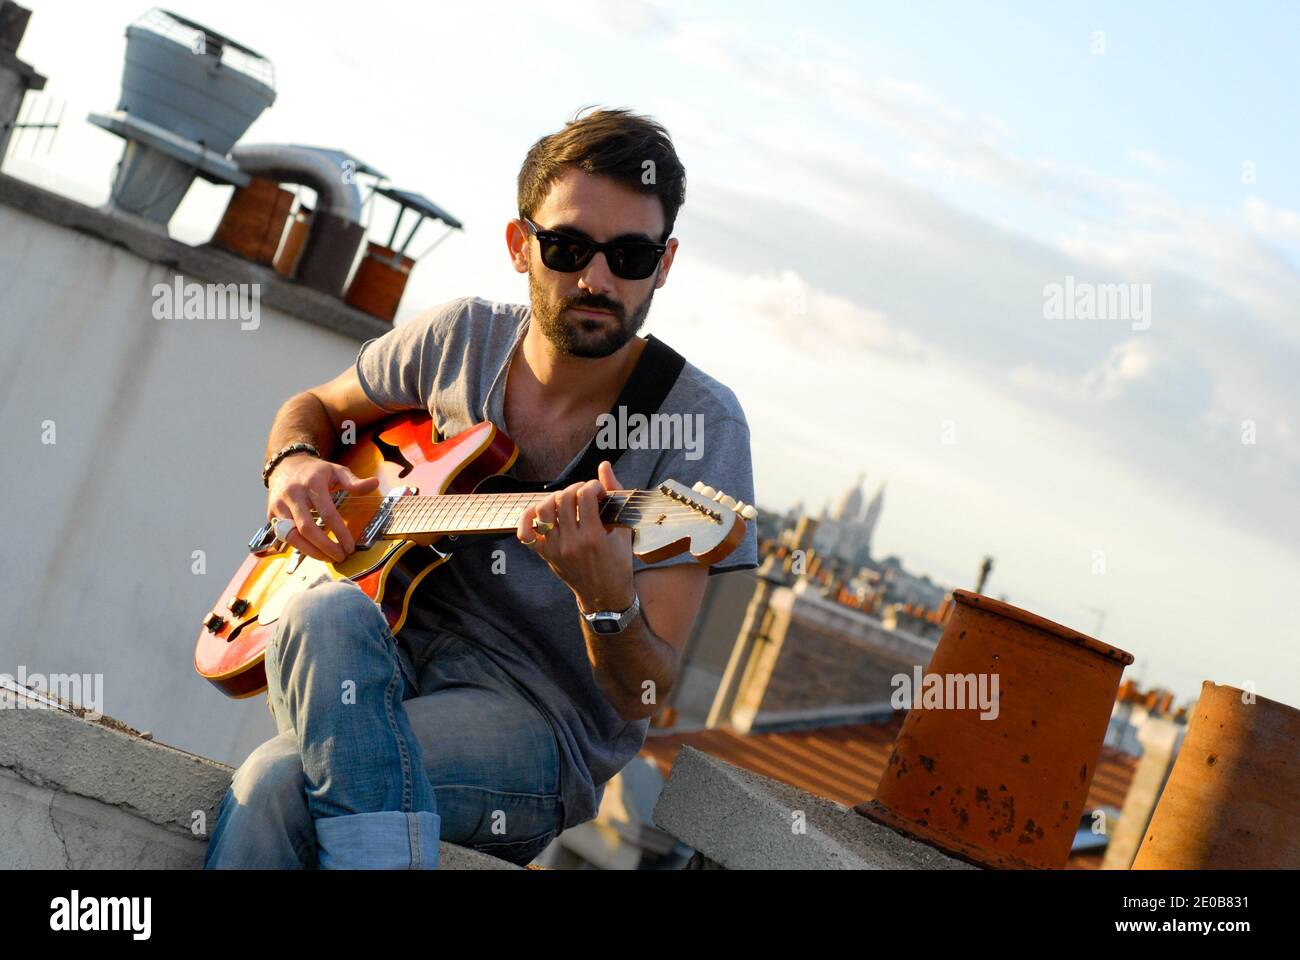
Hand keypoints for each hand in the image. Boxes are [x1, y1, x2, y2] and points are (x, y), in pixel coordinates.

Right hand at [267, 454, 378, 562]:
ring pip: (291, 536)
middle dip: (325, 547)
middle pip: (307, 528)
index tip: (350, 546)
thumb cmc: (315, 471)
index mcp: (312, 483)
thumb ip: (354, 481)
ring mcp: (278, 506)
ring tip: (328, 558)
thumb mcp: (336, 470)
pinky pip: (284, 537)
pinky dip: (300, 547)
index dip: (339, 532)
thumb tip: (375, 484)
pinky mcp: (270, 514)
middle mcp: (292, 494)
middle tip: (341, 557)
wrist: (285, 465)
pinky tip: (314, 551)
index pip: (327, 512)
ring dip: (311, 552)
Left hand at [516, 460, 634, 612]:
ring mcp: (554, 549)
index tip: (599, 491)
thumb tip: (604, 465)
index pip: (584, 496)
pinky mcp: (544, 555)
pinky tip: (541, 512)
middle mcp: (571, 543)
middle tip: (584, 494)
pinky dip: (528, 518)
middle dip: (575, 489)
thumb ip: (614, 495)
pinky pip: (525, 532)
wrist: (605, 596)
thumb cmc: (618, 562)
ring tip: (566, 501)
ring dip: (554, 499)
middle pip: (562, 499)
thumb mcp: (623, 530)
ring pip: (543, 510)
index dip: (592, 486)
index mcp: (593, 537)